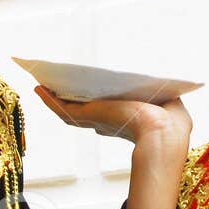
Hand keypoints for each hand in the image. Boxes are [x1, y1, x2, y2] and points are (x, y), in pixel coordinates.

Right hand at [32, 86, 191, 149]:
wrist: (163, 131)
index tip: (85, 94)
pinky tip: (39, 89)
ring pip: (68, 110)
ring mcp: (96, 120)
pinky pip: (63, 109)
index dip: (94, 105)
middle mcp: (108, 121)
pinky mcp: (88, 116)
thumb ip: (156, 90)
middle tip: (54, 86)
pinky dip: (49, 100)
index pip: (106, 113)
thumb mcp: (163, 99)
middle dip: (67, 98)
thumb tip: (150, 77)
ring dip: (52, 98)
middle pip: (82, 110)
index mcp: (125, 119)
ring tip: (40, 84)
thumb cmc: (170, 120)